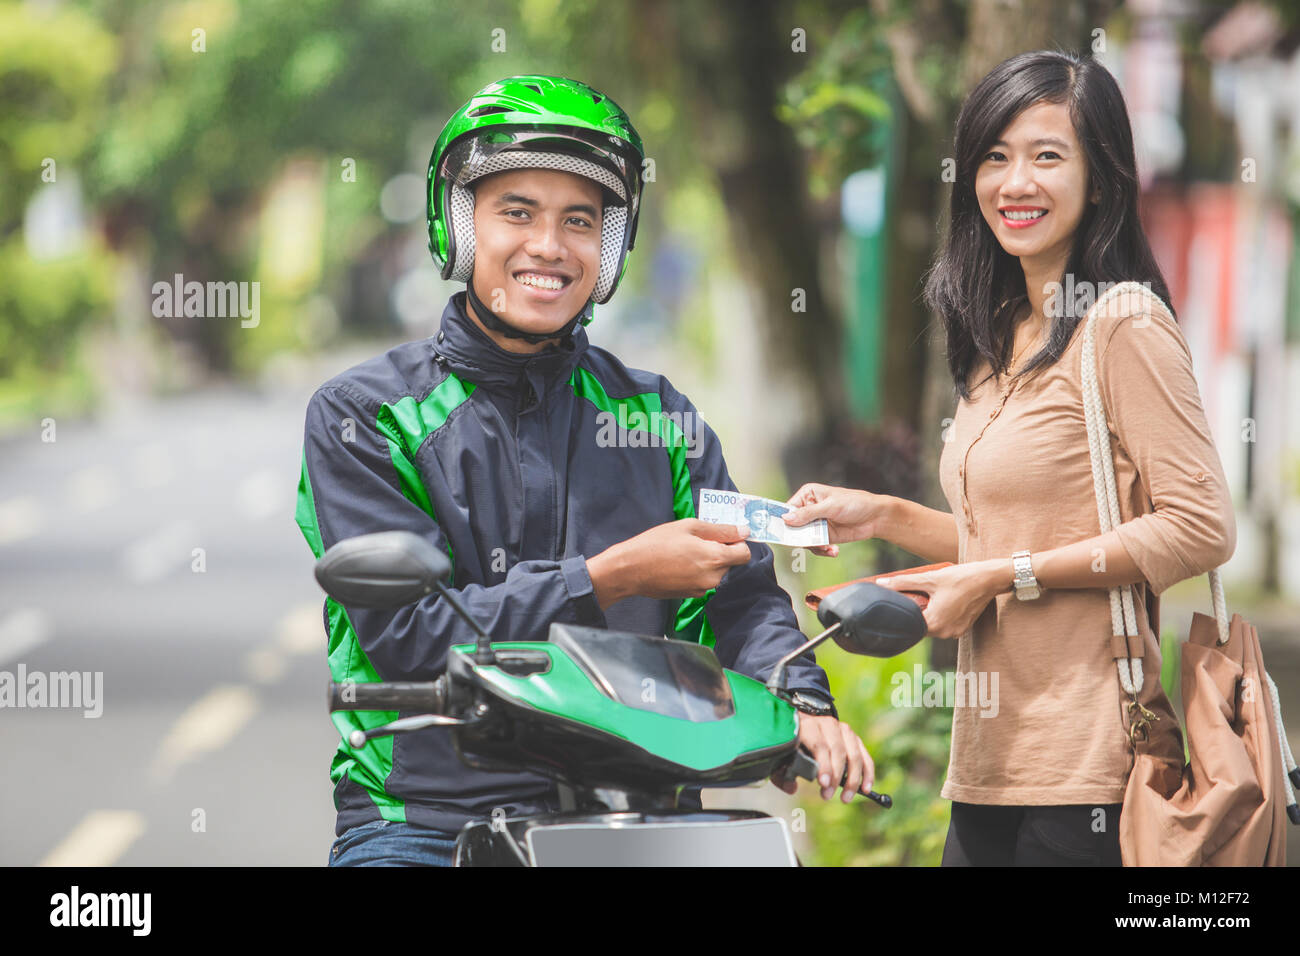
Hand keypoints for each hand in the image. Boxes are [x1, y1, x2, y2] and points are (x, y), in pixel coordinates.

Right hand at [587, 518, 752, 608]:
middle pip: (729, 561)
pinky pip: (703, 579)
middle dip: (719, 550)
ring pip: (715, 571)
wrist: (630, 571)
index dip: (737, 541)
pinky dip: (696, 571)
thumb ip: (720, 530)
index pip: (744, 553)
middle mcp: (713, 578)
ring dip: (706, 560)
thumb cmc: (656, 544)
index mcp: (715, 558)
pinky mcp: (691, 595)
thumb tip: (744, 531)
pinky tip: (677, 563)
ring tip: (682, 551)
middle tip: (694, 539)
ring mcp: (702, 589)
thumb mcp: (689, 527)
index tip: (722, 534)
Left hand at [770, 715, 873, 802]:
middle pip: (837, 750)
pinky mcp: (853, 737)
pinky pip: (864, 756)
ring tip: (845, 797)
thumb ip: (782, 773)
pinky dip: (867, 773)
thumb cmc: (792, 743)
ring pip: (853, 754)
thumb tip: (792, 788)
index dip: (823, 765)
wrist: (802, 723)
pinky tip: (866, 788)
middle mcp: (827, 724)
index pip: (819, 745)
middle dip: (835, 776)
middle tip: (827, 795)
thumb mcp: (782, 755)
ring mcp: (842, 729)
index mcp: (807, 725)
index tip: (823, 783)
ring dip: (852, 778)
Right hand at [782, 483, 890, 557]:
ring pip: (803, 539)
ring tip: (827, 547)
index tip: (780, 532)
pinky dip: (822, 550)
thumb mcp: (831, 506)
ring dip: (813, 546)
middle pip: (793, 526)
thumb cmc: (856, 503)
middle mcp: (809, 509)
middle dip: (799, 537)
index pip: (788, 508)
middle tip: (806, 543)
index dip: (782, 520)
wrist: (876, 518)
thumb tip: (786, 518)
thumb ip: (808, 513)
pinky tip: (833, 550)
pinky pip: (815, 546)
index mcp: (808, 495)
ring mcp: (816, 523)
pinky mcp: (824, 536)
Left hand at [876, 559, 1008, 638]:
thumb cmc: (961, 577)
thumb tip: (881, 583)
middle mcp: (945, 633)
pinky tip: (939, 601)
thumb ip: (903, 582)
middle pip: (919, 625)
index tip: (894, 605)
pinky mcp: (962, 628)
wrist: (990, 578)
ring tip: (925, 597)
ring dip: (926, 613)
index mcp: (934, 623)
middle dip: (914, 612)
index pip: (908, 624)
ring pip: (932, 625)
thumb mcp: (929, 578)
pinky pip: (944, 624)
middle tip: (909, 597)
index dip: (899, 614)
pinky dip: (939, 614)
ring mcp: (955, 632)